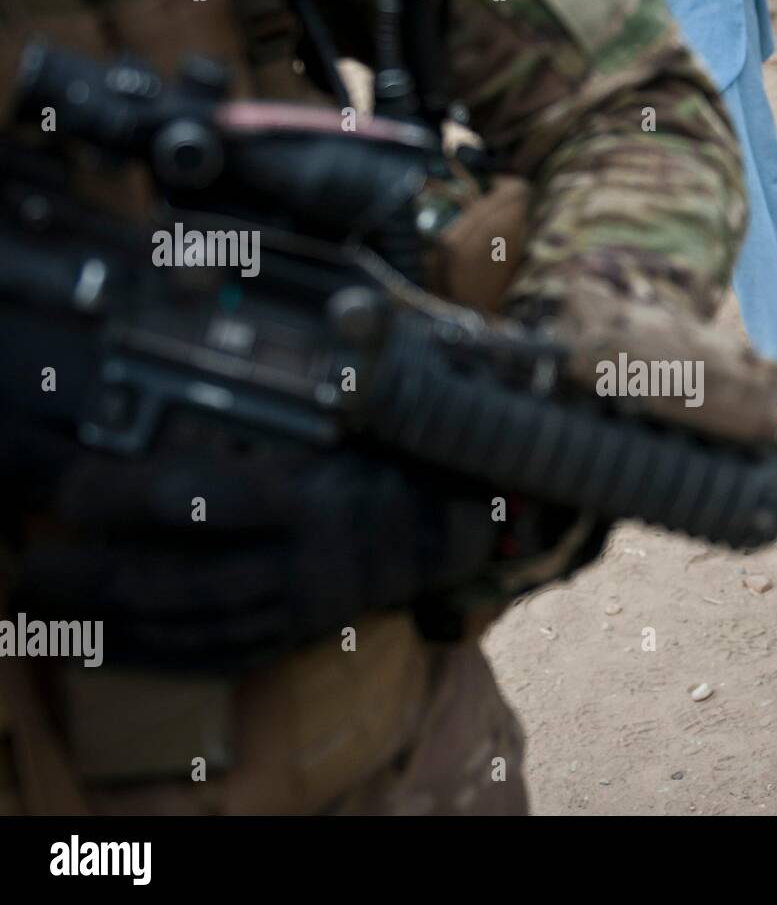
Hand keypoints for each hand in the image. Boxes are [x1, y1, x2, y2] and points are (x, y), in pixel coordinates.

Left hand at [11, 443, 459, 669]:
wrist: (442, 522)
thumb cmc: (377, 454)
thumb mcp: (327, 425)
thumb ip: (248, 428)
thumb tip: (146, 414)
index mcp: (310, 497)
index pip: (202, 502)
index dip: (127, 498)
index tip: (65, 488)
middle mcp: (304, 561)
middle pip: (184, 581)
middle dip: (96, 578)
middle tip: (32, 567)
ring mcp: (301, 606)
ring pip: (194, 625)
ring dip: (110, 621)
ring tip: (49, 603)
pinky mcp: (298, 632)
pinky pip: (220, 656)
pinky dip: (156, 655)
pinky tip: (104, 647)